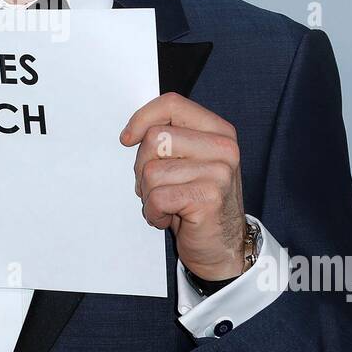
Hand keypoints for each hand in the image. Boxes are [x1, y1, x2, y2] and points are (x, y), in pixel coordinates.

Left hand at [120, 92, 247, 280]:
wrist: (222, 247)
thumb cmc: (196, 202)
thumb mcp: (187, 162)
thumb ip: (169, 139)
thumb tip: (131, 133)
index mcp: (218, 130)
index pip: (172, 104)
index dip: (142, 118)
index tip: (127, 139)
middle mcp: (224, 146)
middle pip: (155, 138)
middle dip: (143, 167)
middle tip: (156, 187)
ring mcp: (220, 171)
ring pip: (152, 171)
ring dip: (148, 194)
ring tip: (168, 205)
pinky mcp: (209, 197)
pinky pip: (157, 197)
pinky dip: (154, 213)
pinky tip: (170, 218)